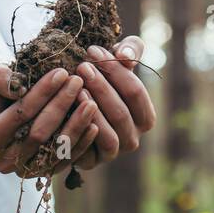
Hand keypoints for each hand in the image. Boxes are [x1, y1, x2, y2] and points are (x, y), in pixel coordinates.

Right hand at [0, 64, 102, 176]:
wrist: (6, 110)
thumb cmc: (0, 90)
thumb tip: (18, 87)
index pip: (20, 114)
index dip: (42, 93)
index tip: (61, 72)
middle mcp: (5, 160)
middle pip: (38, 133)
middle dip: (60, 105)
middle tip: (77, 82)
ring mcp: (27, 169)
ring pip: (55, 149)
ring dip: (76, 125)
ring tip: (91, 102)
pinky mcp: (46, 172)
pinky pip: (67, 160)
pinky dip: (82, 143)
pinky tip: (94, 124)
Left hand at [69, 35, 154, 171]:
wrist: (71, 107)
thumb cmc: (100, 79)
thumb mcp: (117, 61)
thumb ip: (130, 49)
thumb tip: (126, 55)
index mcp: (145, 116)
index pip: (136, 93)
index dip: (115, 70)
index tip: (93, 51)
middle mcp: (133, 138)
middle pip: (121, 113)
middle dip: (101, 87)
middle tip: (81, 66)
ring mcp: (114, 153)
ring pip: (109, 135)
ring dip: (92, 110)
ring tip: (76, 87)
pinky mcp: (91, 163)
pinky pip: (89, 152)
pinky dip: (81, 131)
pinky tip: (68, 109)